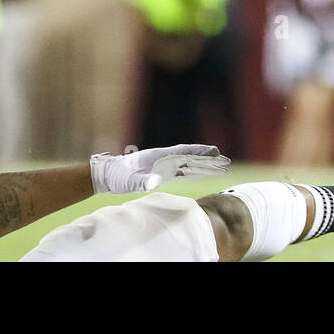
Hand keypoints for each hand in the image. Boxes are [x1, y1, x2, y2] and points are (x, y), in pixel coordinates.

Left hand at [90, 144, 229, 193]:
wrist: (108, 176)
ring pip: (189, 165)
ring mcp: (163, 165)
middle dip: (208, 160)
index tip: (214, 151)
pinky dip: (195, 172)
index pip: (184, 152)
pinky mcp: (161, 173)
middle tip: (226, 161)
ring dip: (204, 166)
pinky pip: (183, 172)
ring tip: (221, 168)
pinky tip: (203, 174)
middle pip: (191, 158)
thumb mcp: (129, 181)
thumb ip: (142, 181)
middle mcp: (164, 158)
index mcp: (159, 156)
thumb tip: (155, 182)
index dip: (199, 152)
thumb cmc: (118, 177)